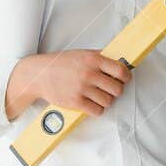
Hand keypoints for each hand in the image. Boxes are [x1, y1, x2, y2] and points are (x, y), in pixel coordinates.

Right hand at [5, 50, 130, 120]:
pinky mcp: (75, 102)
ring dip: (106, 101)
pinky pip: (97, 111)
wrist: (39, 75)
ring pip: (108, 101)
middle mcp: (89, 74)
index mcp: (93, 59)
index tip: (124, 79)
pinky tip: (92, 104)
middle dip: (116, 91)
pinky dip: (97, 109)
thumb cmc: (61, 64)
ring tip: (98, 96)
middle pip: (117, 89)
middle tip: (110, 89)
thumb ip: (100, 56)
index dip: (126, 77)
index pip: (120, 70)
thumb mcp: (81, 53)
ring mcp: (82, 89)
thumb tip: (120, 59)